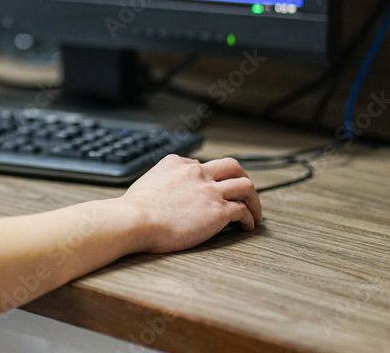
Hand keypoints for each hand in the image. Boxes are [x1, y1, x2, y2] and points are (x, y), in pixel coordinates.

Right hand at [120, 155, 262, 253]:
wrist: (135, 220)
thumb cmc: (135, 208)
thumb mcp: (148, 181)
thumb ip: (162, 181)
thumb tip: (164, 191)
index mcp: (177, 163)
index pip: (202, 165)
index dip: (211, 178)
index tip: (213, 189)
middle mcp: (196, 172)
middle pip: (232, 166)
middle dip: (241, 178)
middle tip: (244, 192)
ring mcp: (209, 190)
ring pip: (245, 186)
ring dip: (253, 200)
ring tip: (254, 212)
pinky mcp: (217, 210)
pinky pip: (243, 211)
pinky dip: (249, 218)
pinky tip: (246, 226)